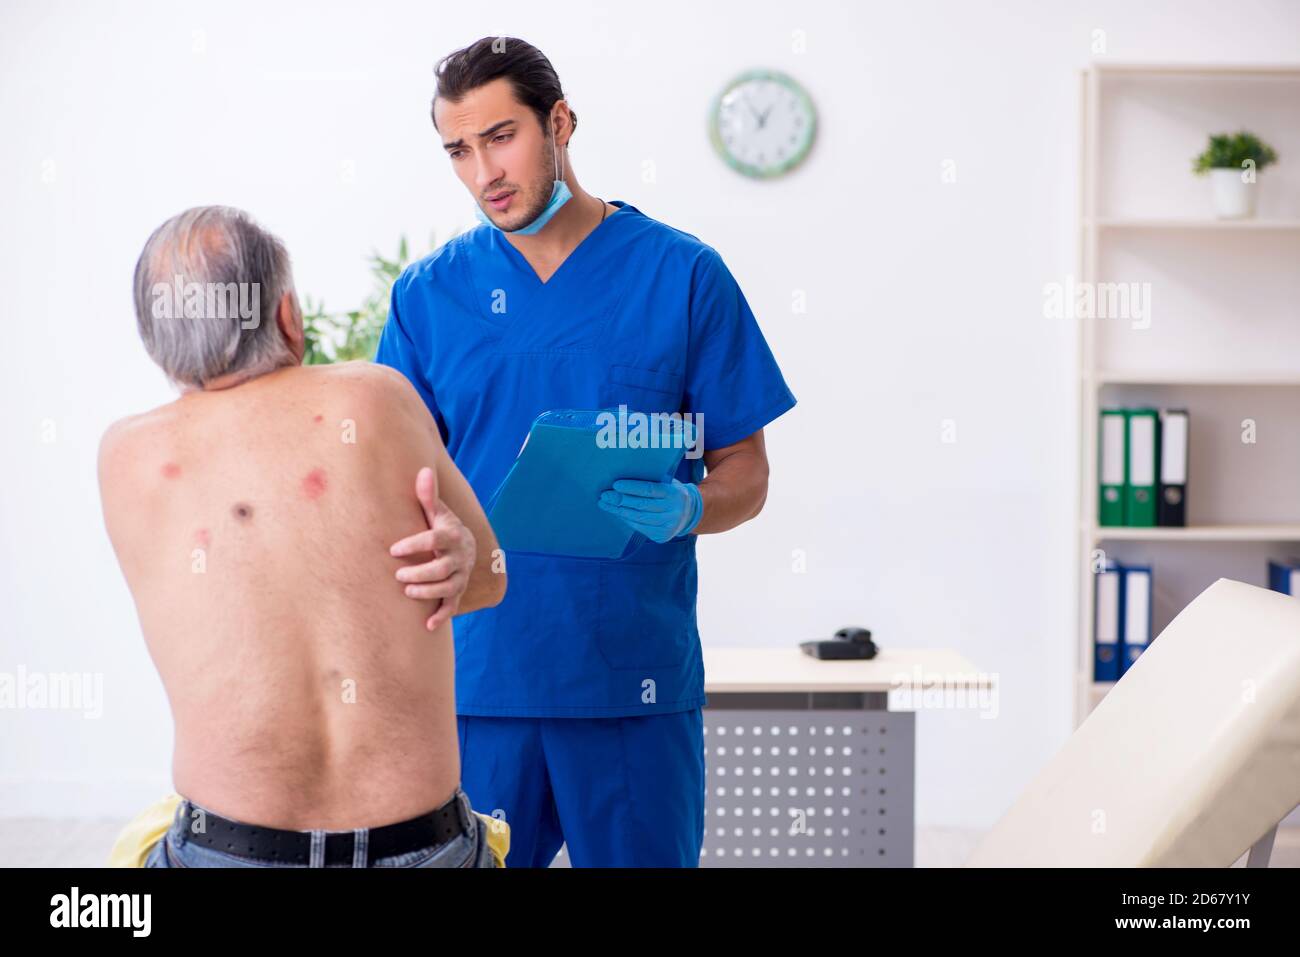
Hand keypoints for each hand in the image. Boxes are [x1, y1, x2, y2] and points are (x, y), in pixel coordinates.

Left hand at [389, 466, 475, 630]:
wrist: (464, 546)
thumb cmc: (441, 527)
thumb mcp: (436, 512)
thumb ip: (427, 495)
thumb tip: (422, 470)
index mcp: (452, 535)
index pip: (435, 540)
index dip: (415, 544)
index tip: (393, 549)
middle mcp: (460, 557)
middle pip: (443, 568)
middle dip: (420, 573)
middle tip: (398, 574)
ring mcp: (460, 575)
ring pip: (448, 588)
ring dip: (428, 592)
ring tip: (408, 591)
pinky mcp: (458, 591)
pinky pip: (452, 606)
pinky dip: (441, 616)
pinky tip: (427, 625)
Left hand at [597, 478, 702, 543]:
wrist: (689, 513)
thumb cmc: (671, 492)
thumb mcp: (668, 483)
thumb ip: (652, 480)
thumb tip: (624, 473)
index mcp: (674, 494)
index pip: (650, 490)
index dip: (632, 488)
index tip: (615, 485)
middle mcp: (673, 510)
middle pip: (642, 505)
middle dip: (620, 500)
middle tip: (604, 495)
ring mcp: (668, 525)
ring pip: (638, 518)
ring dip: (619, 511)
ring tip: (605, 504)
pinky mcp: (662, 536)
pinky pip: (640, 527)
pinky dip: (627, 519)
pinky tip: (617, 512)